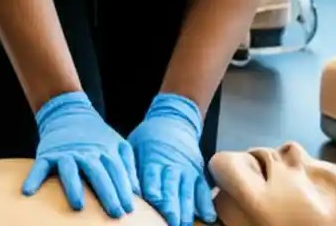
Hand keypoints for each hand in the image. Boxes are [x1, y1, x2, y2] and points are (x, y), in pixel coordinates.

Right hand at [22, 91, 138, 219]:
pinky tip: (27, 192)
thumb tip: (138, 192)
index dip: (123, 190)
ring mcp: (65, 153)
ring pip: (69, 170)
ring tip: (78, 206)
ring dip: (73, 187)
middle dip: (107, 193)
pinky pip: (39, 167)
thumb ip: (128, 166)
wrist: (68, 113)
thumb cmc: (97, 136)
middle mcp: (85, 153)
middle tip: (115, 213)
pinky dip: (33, 178)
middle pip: (97, 174)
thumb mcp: (117, 144)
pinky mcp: (47, 154)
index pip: (116, 172)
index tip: (129, 209)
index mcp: (104, 151)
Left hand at [128, 94, 215, 225]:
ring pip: (188, 191)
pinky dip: (206, 204)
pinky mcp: (198, 173)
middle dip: (172, 205)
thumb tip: (126, 188)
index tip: (154, 201)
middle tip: (171, 221)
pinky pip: (203, 190)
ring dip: (187, 210)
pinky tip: (208, 217)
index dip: (154, 189)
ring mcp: (187, 169)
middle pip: (172, 187)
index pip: (152, 176)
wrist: (174, 120)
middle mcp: (172, 165)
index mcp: (152, 158)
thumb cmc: (149, 137)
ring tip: (185, 224)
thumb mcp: (134, 145)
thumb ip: (130, 166)